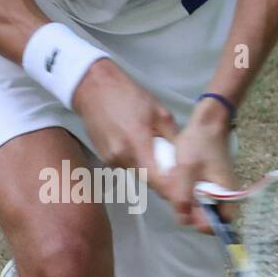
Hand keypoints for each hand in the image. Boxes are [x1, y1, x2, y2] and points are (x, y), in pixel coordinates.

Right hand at [72, 59, 178, 186]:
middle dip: (161, 179)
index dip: (170, 187)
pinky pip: (125, 166)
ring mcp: (111, 159)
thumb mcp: (159, 112)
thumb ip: (172, 137)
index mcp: (137, 144)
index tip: (181, 187)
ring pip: (136, 174)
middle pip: (147, 181)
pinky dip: (135, 162)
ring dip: (147, 170)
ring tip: (153, 153)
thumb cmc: (128, 96)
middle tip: (172, 170)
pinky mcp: (104, 158)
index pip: (157, 180)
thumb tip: (182, 157)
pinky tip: (137, 147)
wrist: (95, 89)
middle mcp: (122, 156)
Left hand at [163, 102, 238, 230]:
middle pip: (213, 217)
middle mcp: (229, 195)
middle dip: (195, 213)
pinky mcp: (216, 184)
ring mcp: (223, 189)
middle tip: (179, 198)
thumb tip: (183, 220)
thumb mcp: (185, 170)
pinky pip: (205, 198)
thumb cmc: (198, 144)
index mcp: (228, 194)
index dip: (203, 222)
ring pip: (207, 208)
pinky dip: (193, 195)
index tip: (187, 212)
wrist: (208, 123)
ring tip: (179, 188)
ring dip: (192, 204)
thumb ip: (183, 196)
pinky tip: (183, 184)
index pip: (221, 223)